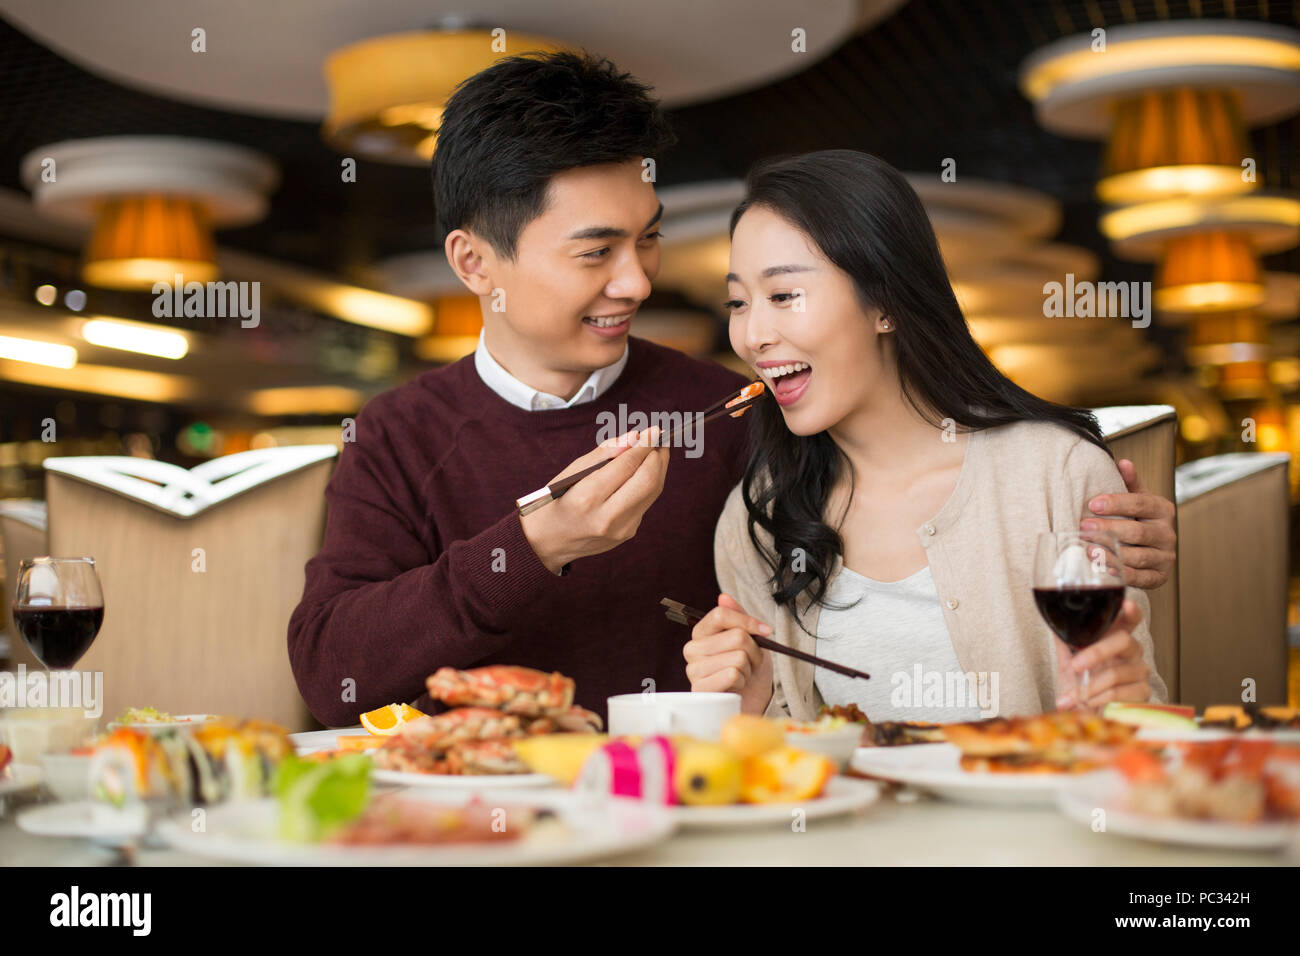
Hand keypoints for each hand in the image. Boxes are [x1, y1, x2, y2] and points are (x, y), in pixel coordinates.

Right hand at [520, 427, 668, 573]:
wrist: (550, 540)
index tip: (653, 430)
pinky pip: (646, 502)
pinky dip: (649, 482)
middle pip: (647, 480)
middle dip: (657, 455)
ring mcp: (620, 529)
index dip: (644, 445)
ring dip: (659, 467)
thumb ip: (605, 452)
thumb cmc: (559, 499)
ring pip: (652, 492)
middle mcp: (606, 516)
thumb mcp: (573, 471)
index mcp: (587, 497)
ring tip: (657, 450)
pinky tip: (645, 470)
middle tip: (659, 438)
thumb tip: (635, 437)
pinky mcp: (628, 533)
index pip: (626, 465)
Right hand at [683, 594, 773, 713]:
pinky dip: (742, 682)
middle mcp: (692, 648)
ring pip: (738, 658)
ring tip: (743, 675)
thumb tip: (724, 597)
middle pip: (736, 637)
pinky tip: (735, 687)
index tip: (767, 631)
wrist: (749, 700)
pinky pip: (732, 675)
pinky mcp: (700, 689)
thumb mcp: (750, 638)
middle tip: (751, 662)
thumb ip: (737, 616)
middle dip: (754, 651)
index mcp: (701, 632)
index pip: (720, 614)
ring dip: (748, 669)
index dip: (747, 621)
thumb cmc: (748, 668)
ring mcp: (693, 669)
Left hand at [1054, 598, 1151, 707]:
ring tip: (1073, 695)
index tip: (1126, 605)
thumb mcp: (1067, 656)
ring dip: (1089, 686)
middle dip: (1096, 653)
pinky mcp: (1142, 693)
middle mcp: (1132, 651)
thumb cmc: (1079, 680)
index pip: (1130, 618)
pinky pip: (1119, 693)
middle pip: (1123, 641)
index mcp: (1115, 636)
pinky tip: (1086, 702)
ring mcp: (1139, 671)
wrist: (1082, 711)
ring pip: (1116, 672)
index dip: (1131, 611)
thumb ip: (1064, 636)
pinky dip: (1097, 699)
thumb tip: (1052, 617)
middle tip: (1074, 666)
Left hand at [1081, 459, 1175, 589]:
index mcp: (1163, 510)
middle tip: (1083, 527)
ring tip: (1089, 550)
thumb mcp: (1137, 499)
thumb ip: (1130, 483)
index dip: (1117, 503)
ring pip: (1138, 557)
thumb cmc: (1138, 519)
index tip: (1092, 504)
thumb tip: (1123, 462)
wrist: (1152, 550)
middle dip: (1108, 529)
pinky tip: (1104, 570)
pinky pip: (1141, 578)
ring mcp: (1165, 557)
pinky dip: (1122, 574)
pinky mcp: (1159, 577)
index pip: (1141, 503)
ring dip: (1112, 554)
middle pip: (1137, 532)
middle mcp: (1167, 534)